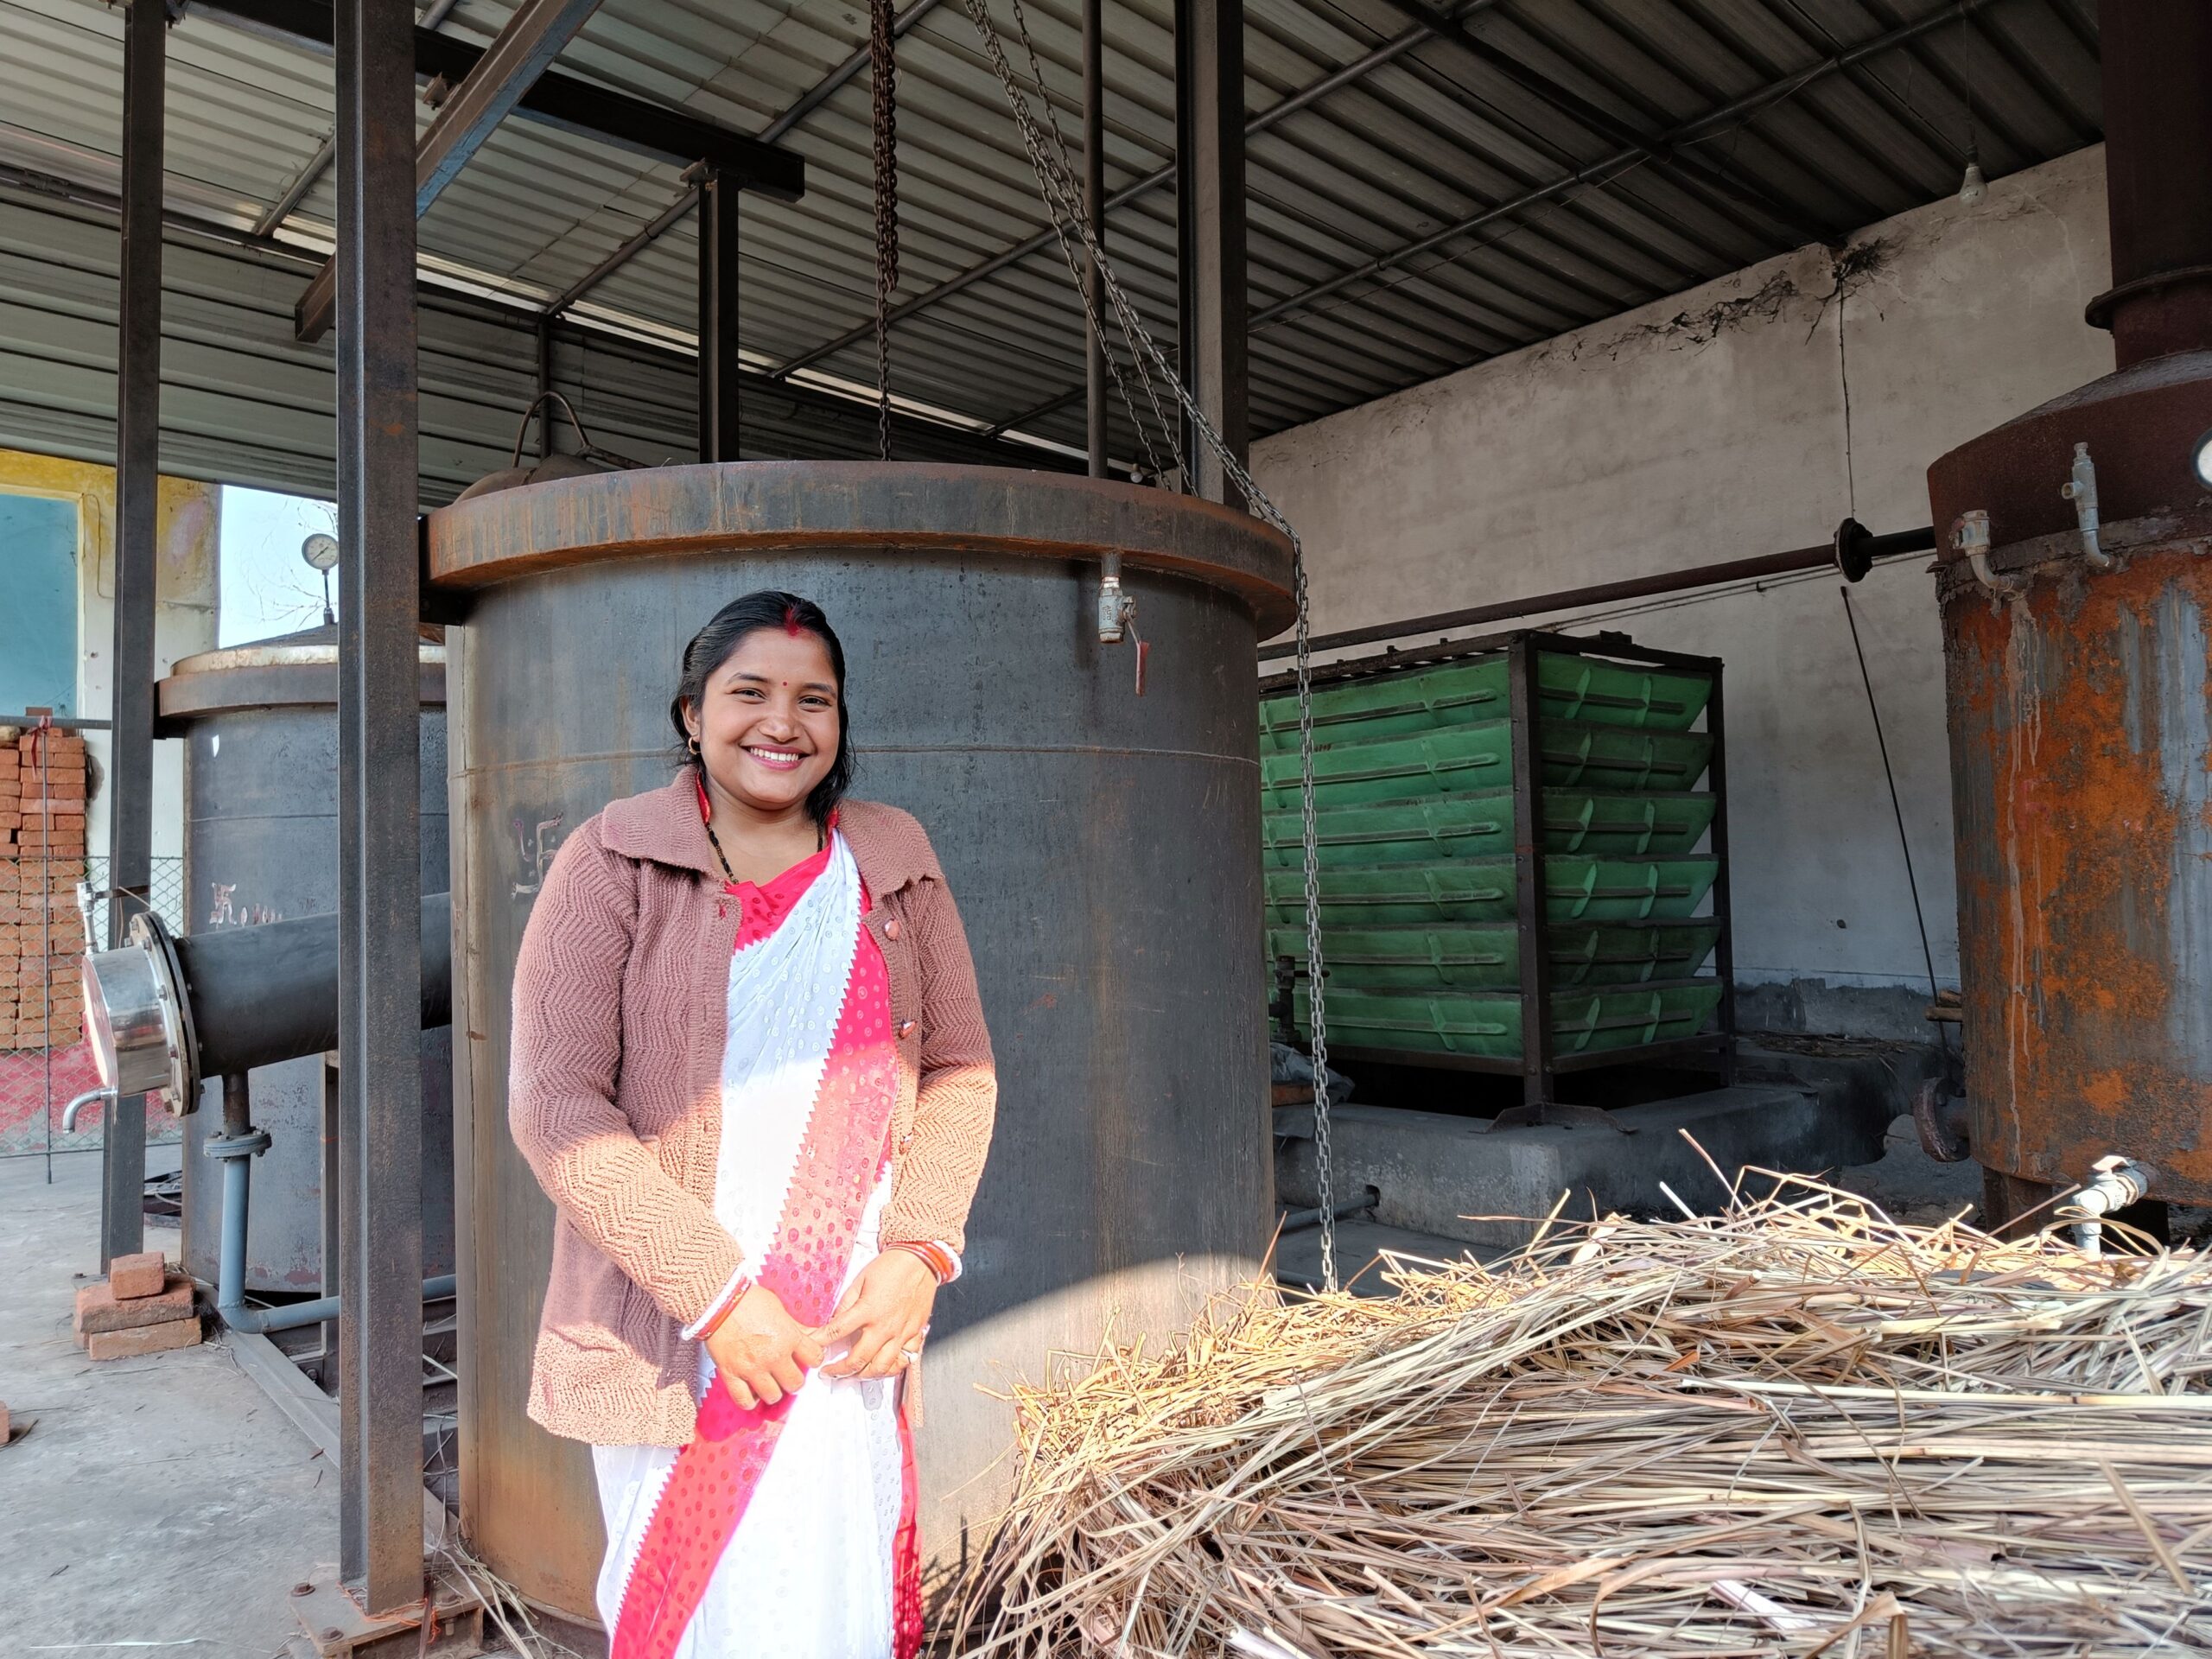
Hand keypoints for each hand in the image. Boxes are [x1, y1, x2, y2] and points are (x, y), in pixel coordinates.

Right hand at [704, 1284, 822, 1409]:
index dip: (813, 1359)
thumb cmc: (747, 1299)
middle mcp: (774, 1356)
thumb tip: (809, 1335)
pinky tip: (752, 1394)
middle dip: (794, 1380)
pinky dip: (749, 1401)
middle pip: (795, 1383)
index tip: (808, 1359)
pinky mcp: (732, 1374)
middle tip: (788, 1374)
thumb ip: (795, 1327)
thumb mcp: (779, 1308)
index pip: (815, 1358)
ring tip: (770, 1384)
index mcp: (789, 1337)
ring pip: (772, 1396)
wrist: (718, 1300)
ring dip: (773, 1392)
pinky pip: (744, 1400)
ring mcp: (752, 1368)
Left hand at [814, 1251, 937, 1379]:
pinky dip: (891, 1369)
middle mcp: (884, 1326)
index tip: (812, 1349)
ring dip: (863, 1375)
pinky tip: (882, 1367)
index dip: (819, 1343)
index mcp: (867, 1310)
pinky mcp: (915, 1334)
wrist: (920, 1260)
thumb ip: (846, 1304)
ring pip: (881, 1368)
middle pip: (858, 1360)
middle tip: (830, 1372)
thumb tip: (833, 1321)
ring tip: (853, 1374)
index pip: (836, 1332)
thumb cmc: (891, 1267)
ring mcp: (901, 1333)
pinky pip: (904, 1360)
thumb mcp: (860, 1280)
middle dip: (839, 1371)